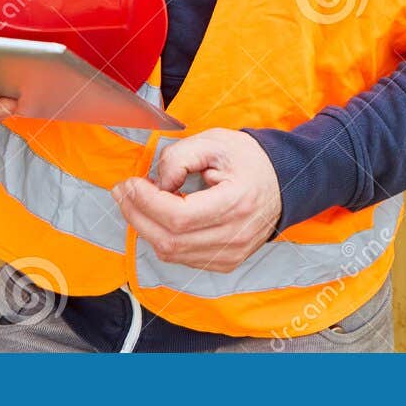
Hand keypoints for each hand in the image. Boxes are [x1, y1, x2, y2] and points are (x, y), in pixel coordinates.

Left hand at [111, 129, 281, 271]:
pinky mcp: (225, 262)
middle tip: (123, 192)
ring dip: (145, 227)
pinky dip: (162, 238)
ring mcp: (231, 254)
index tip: (131, 183)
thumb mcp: (215, 142)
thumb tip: (156, 183)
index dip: (147, 202)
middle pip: (170, 239)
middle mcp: (235, 235)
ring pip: (172, 252)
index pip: (179, 216)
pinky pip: (182, 257)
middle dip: (137, 215)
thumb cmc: (249, 160)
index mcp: (237, 202)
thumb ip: (180, 157)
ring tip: (135, 203)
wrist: (282, 182)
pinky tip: (158, 218)